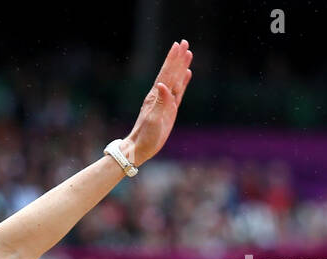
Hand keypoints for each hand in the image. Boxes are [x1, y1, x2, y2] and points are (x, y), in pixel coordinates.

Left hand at [124, 39, 192, 166]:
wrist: (139, 148)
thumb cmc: (145, 136)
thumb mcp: (153, 120)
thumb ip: (159, 103)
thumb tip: (162, 84)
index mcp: (156, 96)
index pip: (167, 74)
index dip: (173, 60)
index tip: (179, 45)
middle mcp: (161, 96)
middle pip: (171, 73)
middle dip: (177, 58)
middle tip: (184, 42)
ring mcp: (165, 102)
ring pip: (176, 80)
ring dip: (181, 66)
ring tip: (188, 53)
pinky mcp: (170, 109)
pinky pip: (178, 91)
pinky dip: (183, 81)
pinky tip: (187, 74)